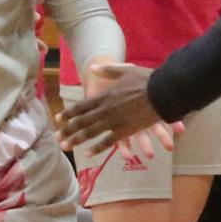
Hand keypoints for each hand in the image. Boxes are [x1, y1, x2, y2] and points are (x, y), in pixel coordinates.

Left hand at [57, 64, 177, 155]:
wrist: (163, 91)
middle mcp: (104, 110)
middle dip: (67, 130)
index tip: (58, 119)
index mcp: (104, 96)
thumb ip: (107, 70)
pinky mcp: (125, 131)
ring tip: (64, 146)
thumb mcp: (124, 70)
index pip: (81, 106)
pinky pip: (108, 142)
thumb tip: (93, 68)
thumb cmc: (146, 80)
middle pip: (81, 122)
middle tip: (56, 137)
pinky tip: (88, 153)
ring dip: (76, 140)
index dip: (69, 113)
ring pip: (90, 133)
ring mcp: (113, 121)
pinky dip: (97, 148)